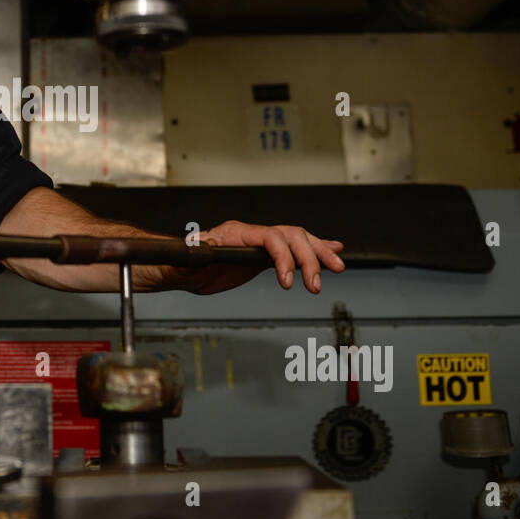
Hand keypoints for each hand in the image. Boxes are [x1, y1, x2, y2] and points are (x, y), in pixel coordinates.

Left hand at [167, 220, 344, 295]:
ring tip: (337, 267)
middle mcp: (251, 233)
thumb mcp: (184, 264)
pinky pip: (293, 245)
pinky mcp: (264, 253)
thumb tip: (196, 248)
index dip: (282, 257)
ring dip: (319, 253)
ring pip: (297, 238)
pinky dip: (315, 247)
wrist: (181, 266)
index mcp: (235, 233)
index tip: (288, 282)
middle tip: (315, 285)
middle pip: (290, 236)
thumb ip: (192, 256)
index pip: (269, 237)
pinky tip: (333, 249)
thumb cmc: (181, 264)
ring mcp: (260, 241)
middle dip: (308, 258)